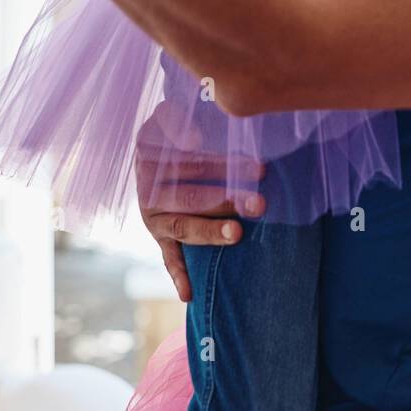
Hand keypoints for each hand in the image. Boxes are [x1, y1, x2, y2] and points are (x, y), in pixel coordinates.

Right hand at [135, 100, 266, 302]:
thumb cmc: (172, 131)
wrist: (154, 150)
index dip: (225, 164)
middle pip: (191, 197)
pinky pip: (168, 257)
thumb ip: (174, 118)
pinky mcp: (160, 236)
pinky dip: (178, 275)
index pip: (192, 162)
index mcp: (152, 158)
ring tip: (239, 233)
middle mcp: (150, 191)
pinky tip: (189, 294)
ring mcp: (155, 218)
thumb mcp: (167, 116)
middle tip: (260, 204)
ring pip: (184, 227)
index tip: (259, 167)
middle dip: (228, 200)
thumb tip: (193, 138)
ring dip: (211, 232)